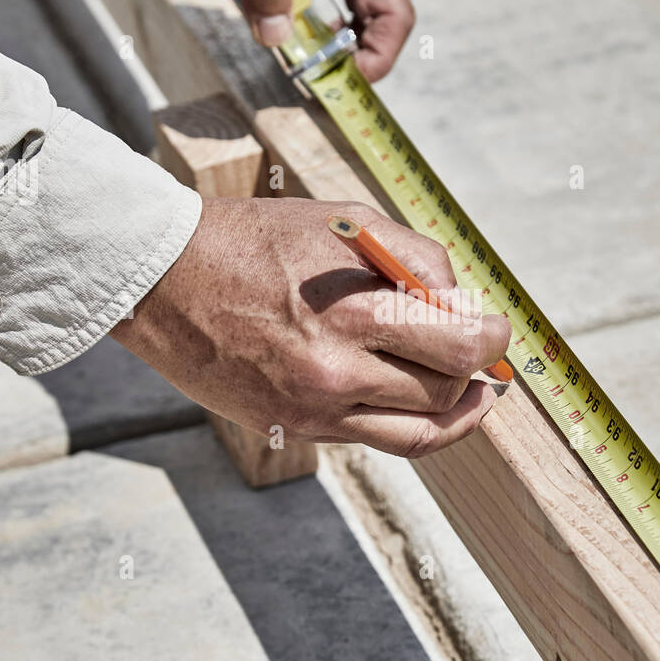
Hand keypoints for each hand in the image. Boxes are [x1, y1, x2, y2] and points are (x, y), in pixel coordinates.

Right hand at [111, 197, 510, 456]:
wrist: (162, 280)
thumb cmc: (255, 239)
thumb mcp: (344, 222)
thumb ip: (415, 259)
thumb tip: (460, 302)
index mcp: (350, 312)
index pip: (455, 346)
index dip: (491, 340)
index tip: (497, 329)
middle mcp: (333, 373)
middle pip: (442, 392)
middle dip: (474, 370)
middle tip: (483, 352)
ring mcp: (311, 409)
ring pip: (416, 432)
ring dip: (453, 410)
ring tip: (468, 390)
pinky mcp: (292, 427)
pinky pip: (372, 438)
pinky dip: (405, 420)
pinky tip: (414, 396)